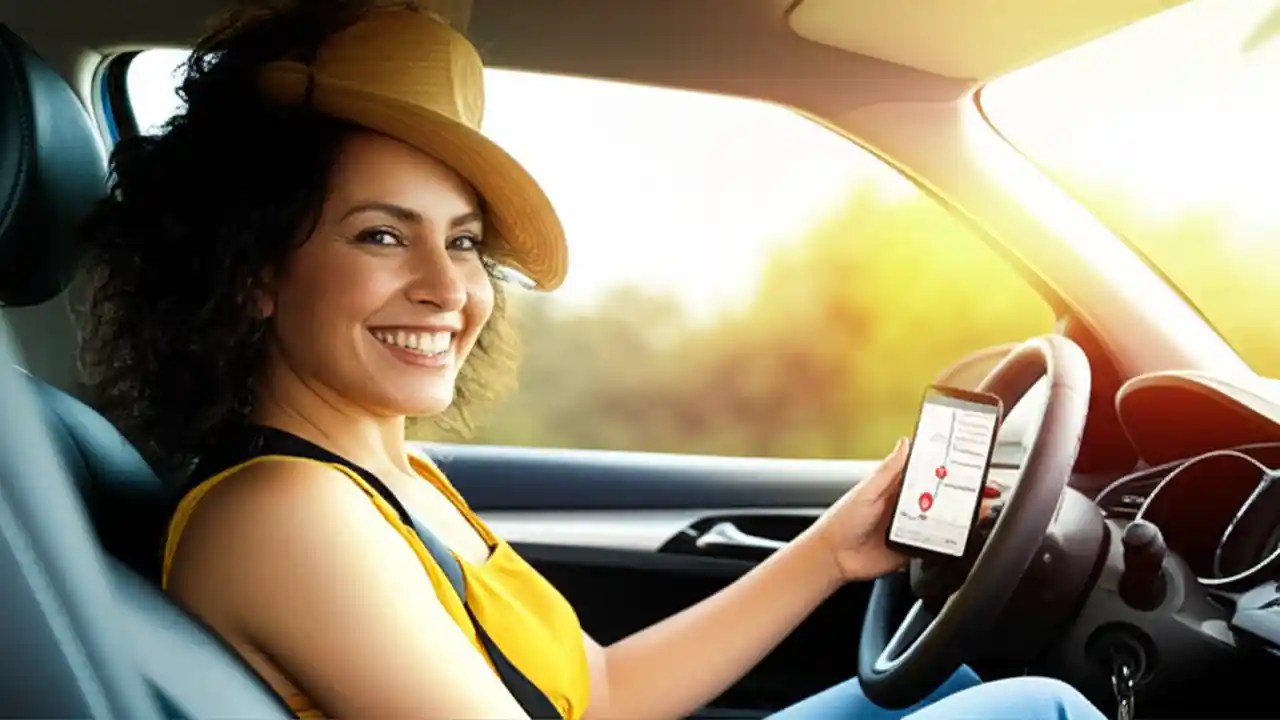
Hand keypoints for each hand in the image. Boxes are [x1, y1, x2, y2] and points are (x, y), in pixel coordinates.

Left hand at [801, 437, 1003, 583]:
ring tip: (984, 511)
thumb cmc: (843, 519)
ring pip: (945, 519)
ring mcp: (913, 528)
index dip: (951, 469)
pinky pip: (938, 543)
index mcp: (899, 487)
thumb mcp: (867, 490)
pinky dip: (953, 540)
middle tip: (987, 489)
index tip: (971, 463)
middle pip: (943, 497)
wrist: (834, 557)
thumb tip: (905, 442)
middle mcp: (909, 506)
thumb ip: (888, 470)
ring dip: (965, 516)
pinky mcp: (914, 548)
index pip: (930, 473)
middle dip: (967, 493)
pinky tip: (967, 536)